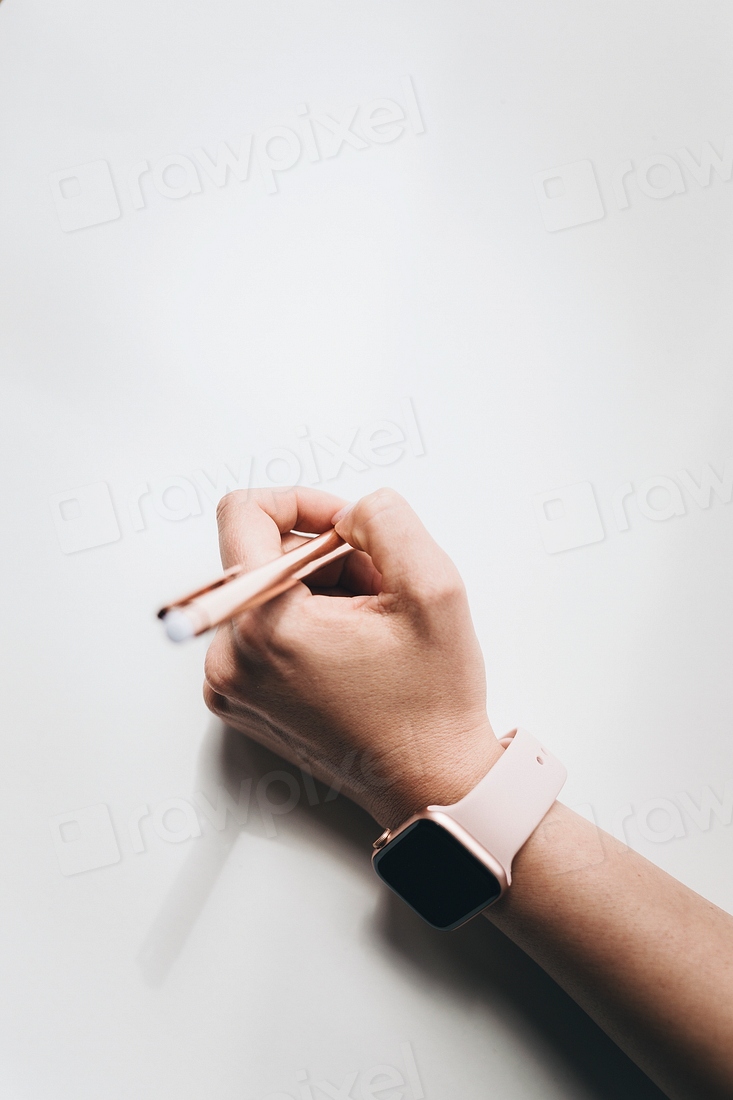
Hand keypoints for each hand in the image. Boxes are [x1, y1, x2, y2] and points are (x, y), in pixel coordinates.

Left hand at [203, 487, 501, 826]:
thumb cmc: (432, 703)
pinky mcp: (238, 700)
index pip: (244, 514)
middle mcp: (228, 657)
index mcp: (265, 627)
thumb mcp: (434, 588)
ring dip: (321, 592)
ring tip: (371, 630)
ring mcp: (228, 684)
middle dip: (326, 560)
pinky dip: (306, 625)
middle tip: (379, 595)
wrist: (429, 786)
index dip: (302, 503)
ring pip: (265, 592)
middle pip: (263, 557)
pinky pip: (261, 630)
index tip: (347, 530)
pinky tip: (351, 653)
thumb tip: (345, 512)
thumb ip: (385, 518)